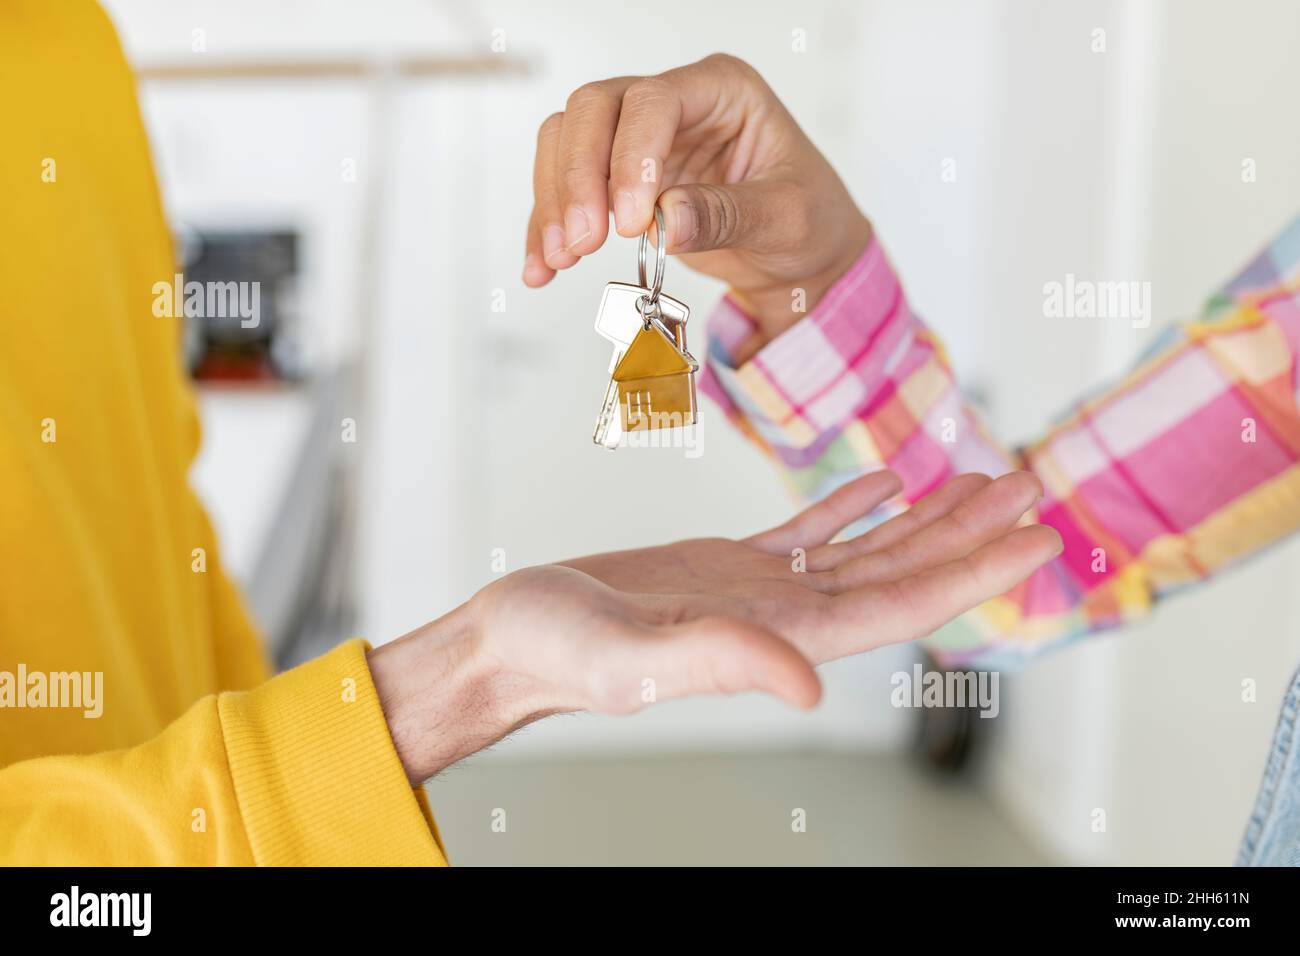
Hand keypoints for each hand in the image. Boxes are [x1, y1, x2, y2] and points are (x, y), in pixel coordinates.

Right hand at [523, 53, 871, 348]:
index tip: (632, 221)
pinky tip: (541, 266)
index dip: (632, 157)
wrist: (800, 255)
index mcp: (723, 90)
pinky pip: (565, 190)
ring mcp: (639, 139)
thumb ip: (729, 214)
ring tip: (561, 260)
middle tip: (582, 242)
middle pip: (595, 110)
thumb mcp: (787, 219)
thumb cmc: (807, 221)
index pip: (655, 101)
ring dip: (554, 201)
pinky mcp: (616, 179)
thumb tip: (669, 221)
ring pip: (566, 142)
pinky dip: (547, 227)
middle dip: (578, 176)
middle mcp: (674, 104)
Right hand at [562, 469, 1053, 664]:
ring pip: (865, 547)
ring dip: (924, 514)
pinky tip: (883, 483)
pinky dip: (851, 505)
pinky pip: (808, 531)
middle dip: (970, 531)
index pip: (902, 604)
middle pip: (902, 571)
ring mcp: (761, 590)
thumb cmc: (561, 654)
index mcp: (782, 638)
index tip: (1039, 537)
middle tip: (1032, 483)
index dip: (975, 571)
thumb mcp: (634, 661)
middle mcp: (787, 616)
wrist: (515, 638)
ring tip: (979, 476)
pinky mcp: (726, 566)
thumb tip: (812, 687)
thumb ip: (722, 663)